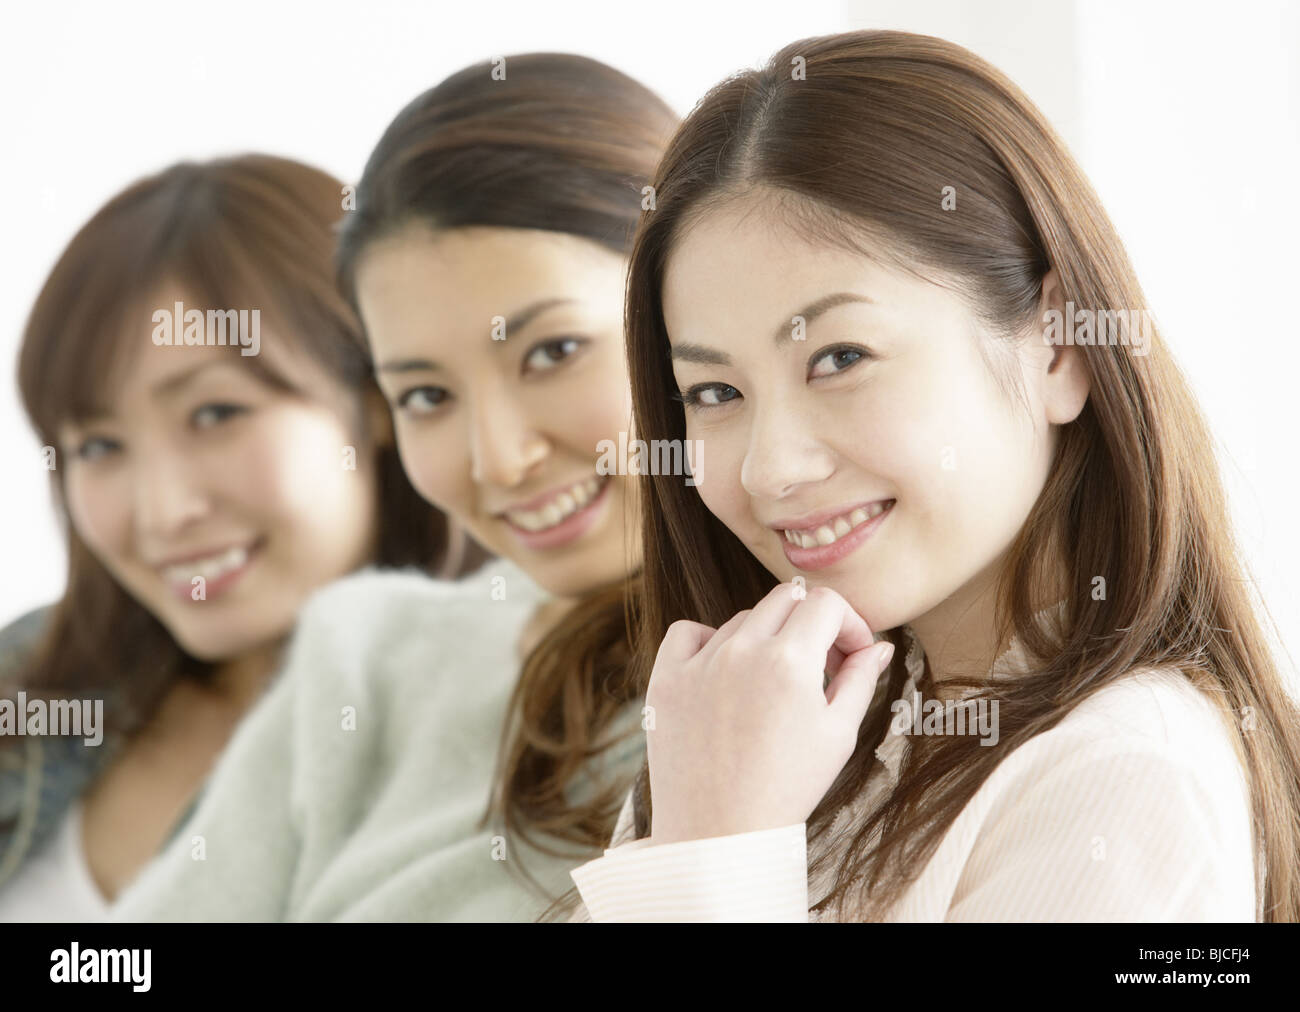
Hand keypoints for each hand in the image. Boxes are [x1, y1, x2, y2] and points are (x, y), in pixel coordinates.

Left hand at [645, 583, 893, 844]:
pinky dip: (708, 640)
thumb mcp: (838, 735)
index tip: (851, 652)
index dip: (849, 622)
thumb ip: (860, 679)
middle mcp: (741, 651)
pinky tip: (724, 670)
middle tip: (820, 665)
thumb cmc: (786, 790)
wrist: (720, 834)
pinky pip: (687, 633)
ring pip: (741, 620)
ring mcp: (698, 663)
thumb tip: (877, 647)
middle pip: (785, 600)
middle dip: (812, 623)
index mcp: (790, 661)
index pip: (826, 603)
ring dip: (765, 638)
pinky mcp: (665, 679)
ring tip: (773, 686)